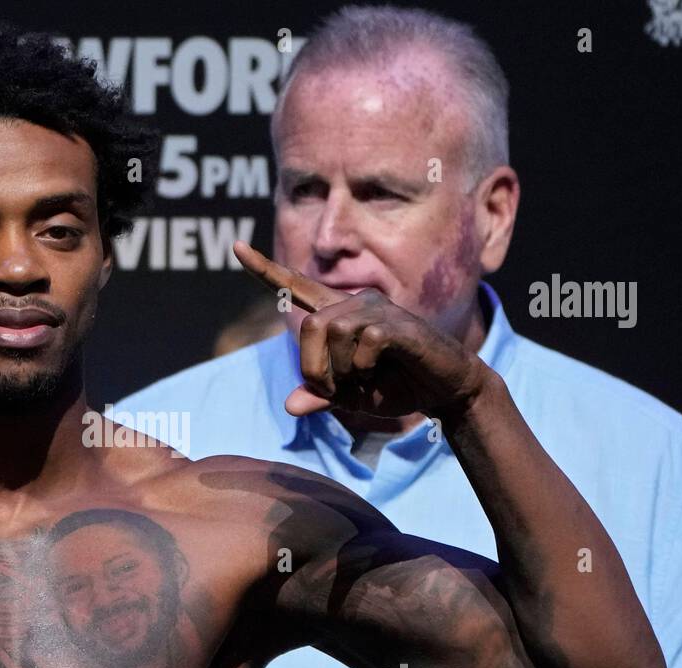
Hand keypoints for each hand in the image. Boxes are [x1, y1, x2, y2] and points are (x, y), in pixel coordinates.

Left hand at [233, 241, 492, 421]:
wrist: (445, 389)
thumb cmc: (398, 387)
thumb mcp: (352, 398)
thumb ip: (321, 396)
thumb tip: (290, 407)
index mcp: (339, 315)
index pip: (295, 287)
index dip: (264, 270)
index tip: (235, 247)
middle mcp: (355, 303)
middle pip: (308, 327)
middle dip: (315, 368)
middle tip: (338, 389)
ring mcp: (377, 308)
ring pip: (333, 333)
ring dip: (342, 370)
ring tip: (364, 380)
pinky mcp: (396, 322)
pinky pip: (363, 342)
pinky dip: (365, 366)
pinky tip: (381, 371)